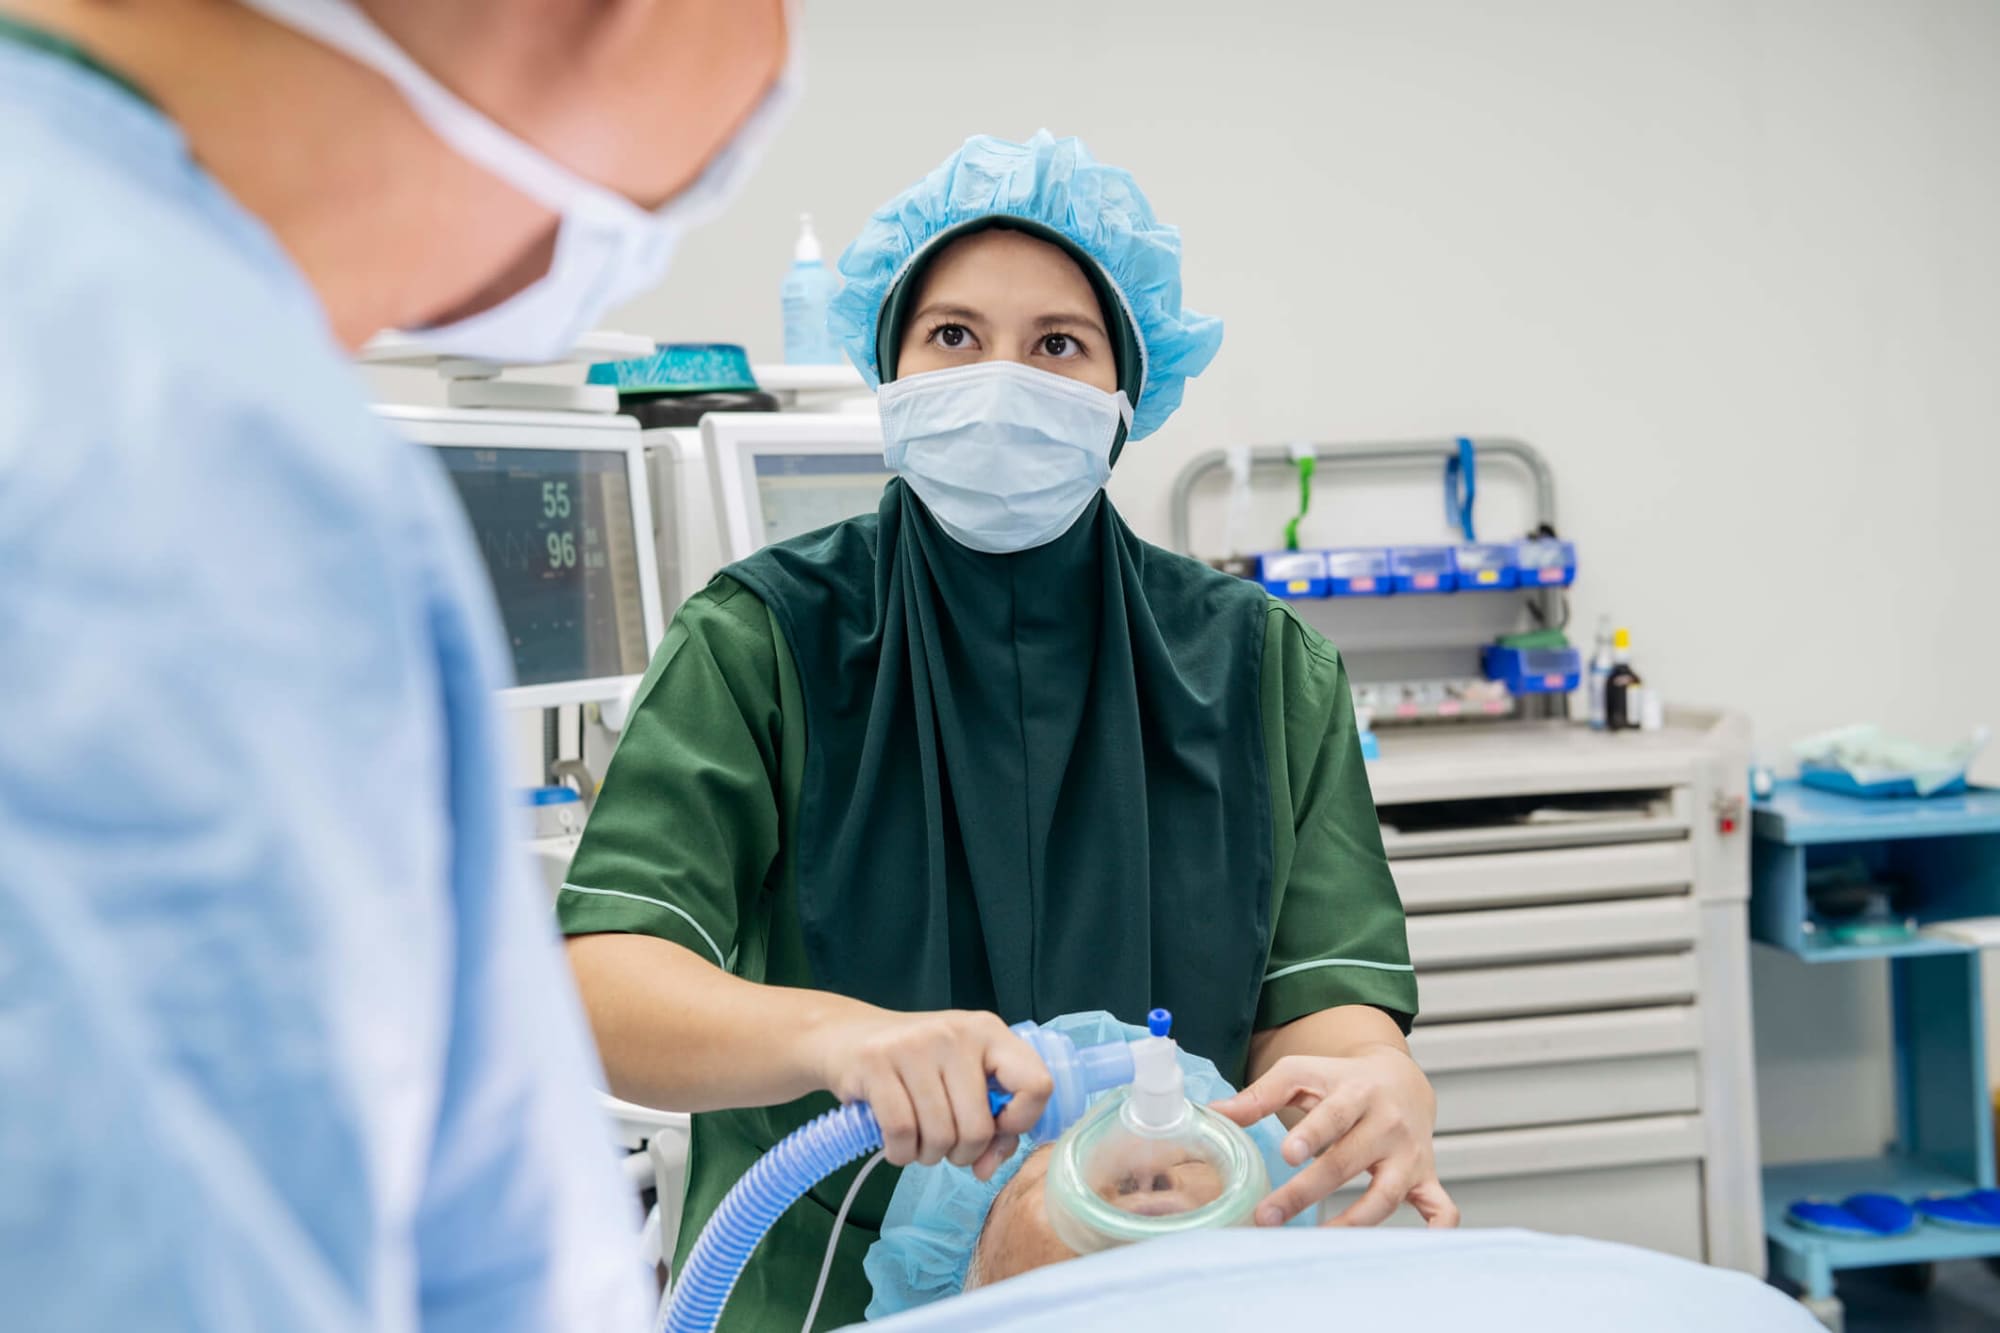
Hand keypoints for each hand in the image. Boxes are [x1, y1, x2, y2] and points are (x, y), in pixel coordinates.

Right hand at [811, 1008, 1051, 1177]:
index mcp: (990, 1031)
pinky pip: (902, 1133)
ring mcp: (915, 1045)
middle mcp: (956, 1033)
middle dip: (962, 1153)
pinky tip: (897, 1144)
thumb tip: (988, 1169)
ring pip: (940, 1136)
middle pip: (980, 1127)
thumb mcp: (961, 1078)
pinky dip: (901, 1154)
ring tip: (918, 1141)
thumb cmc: (914, 1065)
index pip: (1037, 1084)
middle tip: (944, 1145)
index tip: (996, 1128)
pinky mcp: (876, 1063)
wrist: (845, 1037)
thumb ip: (991, 1122)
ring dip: (929, 1155)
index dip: (1020, 1122)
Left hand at [1211, 1047, 1457, 1228]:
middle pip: (1348, 1162)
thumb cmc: (1342, 1079)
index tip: (1288, 1154)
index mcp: (1356, 1093)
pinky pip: (1441, 1207)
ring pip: (1386, 1194)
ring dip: (1354, 1222)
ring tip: (1315, 1241)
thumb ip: (1260, 1094)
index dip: (1313, 1135)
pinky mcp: (1425, 1177)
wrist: (1401, 1078)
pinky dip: (1440, 1227)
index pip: (1335, 1116)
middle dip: (1307, 1191)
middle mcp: (1387, 1124)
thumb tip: (1214, 1114)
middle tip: (1269, 1215)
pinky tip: (1423, 1246)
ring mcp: (1409, 1154)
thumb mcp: (1302, 1073)